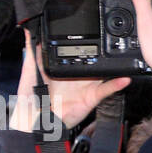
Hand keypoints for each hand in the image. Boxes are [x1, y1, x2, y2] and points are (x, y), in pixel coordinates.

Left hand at [10, 31, 129, 133]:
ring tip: (123, 56)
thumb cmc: (30, 100)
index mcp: (63, 71)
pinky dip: (116, 84)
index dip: (83, 44)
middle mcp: (76, 78)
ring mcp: (85, 88)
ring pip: (103, 75)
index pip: (76, 54)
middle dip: (103, 54)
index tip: (89, 31)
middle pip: (93, 63)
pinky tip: (124, 78)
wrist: (34, 121)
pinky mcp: (91, 98)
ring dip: (114, 67)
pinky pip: (106, 90)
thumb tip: (28, 33)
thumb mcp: (29, 71)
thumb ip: (32, 53)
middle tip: (111, 40)